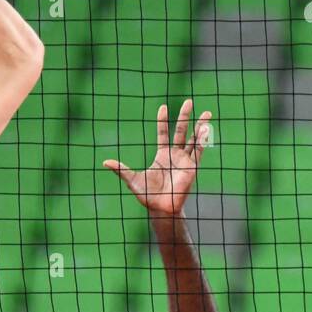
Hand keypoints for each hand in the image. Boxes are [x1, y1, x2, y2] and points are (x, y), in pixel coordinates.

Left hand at [105, 100, 212, 216]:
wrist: (161, 209)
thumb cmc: (148, 196)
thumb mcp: (132, 180)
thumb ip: (122, 169)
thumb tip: (105, 162)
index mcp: (161, 155)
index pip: (163, 133)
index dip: (162, 121)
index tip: (163, 107)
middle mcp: (174, 155)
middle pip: (180, 131)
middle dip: (184, 116)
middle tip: (189, 102)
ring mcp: (184, 161)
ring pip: (194, 139)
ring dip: (200, 126)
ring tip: (206, 112)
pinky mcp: (192, 168)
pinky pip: (199, 151)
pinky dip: (203, 140)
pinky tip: (206, 129)